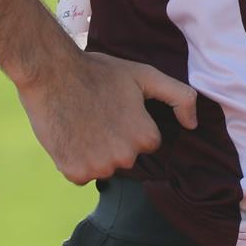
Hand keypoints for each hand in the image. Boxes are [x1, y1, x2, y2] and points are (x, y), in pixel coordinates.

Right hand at [16, 51, 199, 185]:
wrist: (52, 72)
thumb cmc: (98, 71)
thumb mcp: (145, 75)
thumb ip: (180, 96)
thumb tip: (192, 124)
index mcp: (145, 137)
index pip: (144, 142)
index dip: (129, 124)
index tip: (114, 108)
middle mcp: (126, 157)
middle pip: (124, 156)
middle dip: (112, 140)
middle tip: (95, 114)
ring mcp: (99, 167)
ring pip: (102, 166)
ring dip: (93, 151)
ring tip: (81, 122)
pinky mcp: (74, 173)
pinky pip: (80, 174)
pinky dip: (74, 160)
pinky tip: (69, 135)